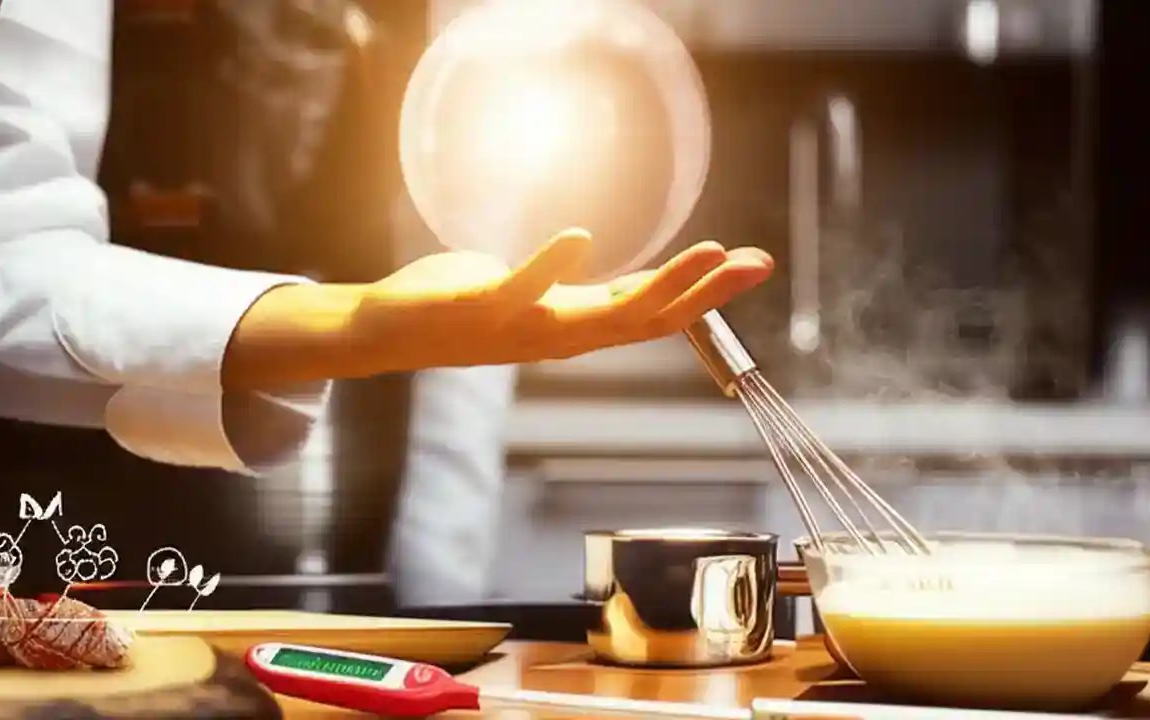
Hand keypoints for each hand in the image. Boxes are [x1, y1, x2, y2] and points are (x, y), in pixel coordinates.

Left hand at [224, 229, 772, 387]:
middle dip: (706, 292)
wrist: (394, 330)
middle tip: (754, 264)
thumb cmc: (470, 309)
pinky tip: (581, 237)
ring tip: (706, 252)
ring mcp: (527, 325)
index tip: (755, 265)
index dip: (709, 295)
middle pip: (649, 319)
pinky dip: (551, 267)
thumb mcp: (543, 301)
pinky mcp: (484, 306)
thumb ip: (585, 296)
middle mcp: (562, 336)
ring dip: (659, 285)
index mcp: (579, 327)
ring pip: (605, 315)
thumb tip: (633, 282)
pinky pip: (524, 288)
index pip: (658, 315)